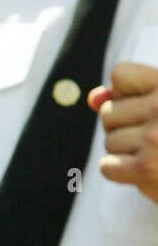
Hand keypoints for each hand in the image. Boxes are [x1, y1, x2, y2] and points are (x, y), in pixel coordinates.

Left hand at [89, 63, 157, 203]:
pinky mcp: (146, 167)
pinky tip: (143, 169)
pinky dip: (120, 171)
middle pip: (108, 111)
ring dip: (126, 151)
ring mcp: (154, 138)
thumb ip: (132, 95)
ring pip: (109, 140)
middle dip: (124, 126)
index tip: (146, 106)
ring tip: (154, 153)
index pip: (119, 75)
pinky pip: (108, 166)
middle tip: (153, 137)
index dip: (126, 93)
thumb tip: (93, 99)